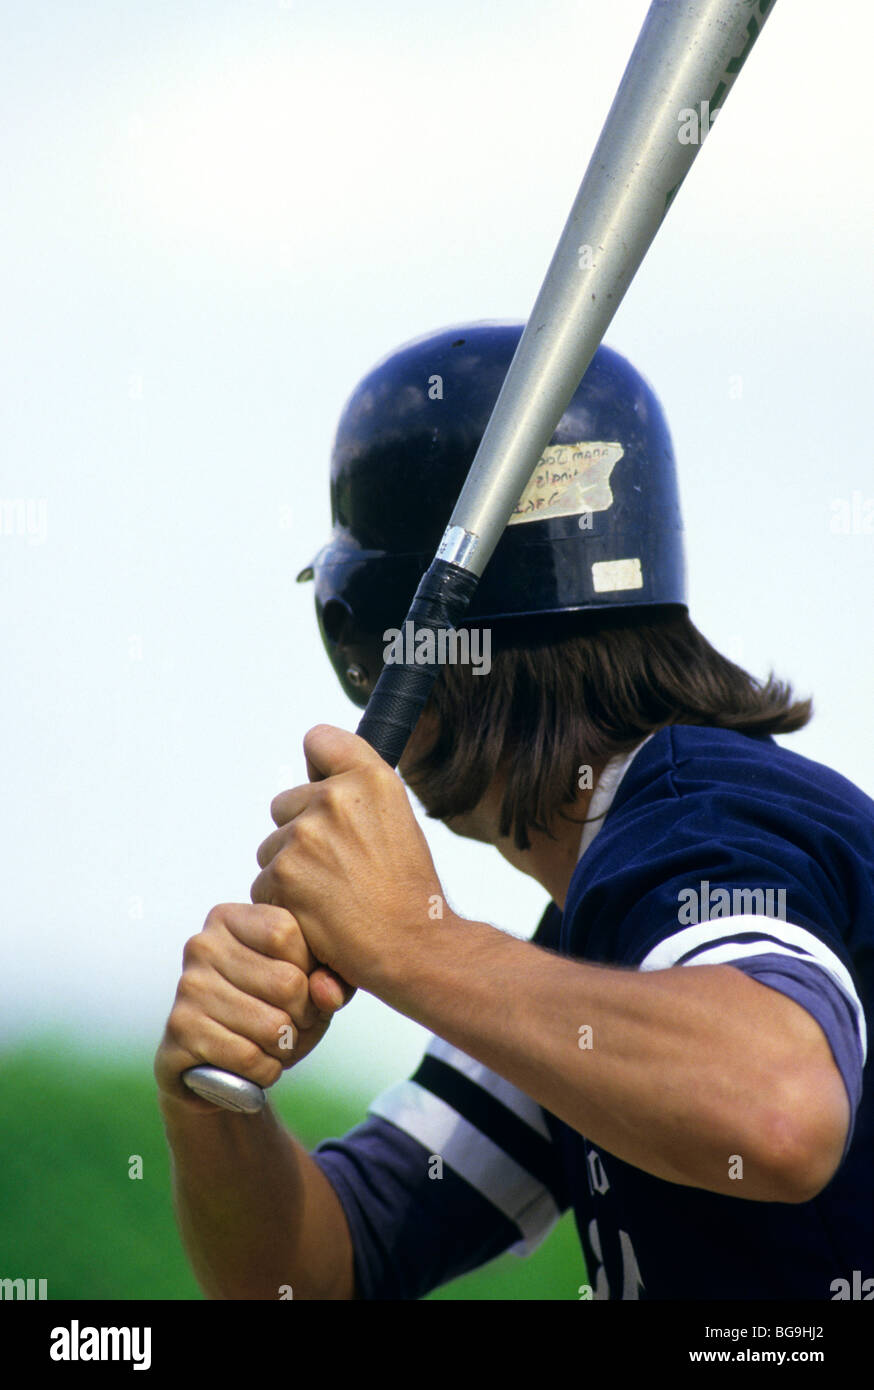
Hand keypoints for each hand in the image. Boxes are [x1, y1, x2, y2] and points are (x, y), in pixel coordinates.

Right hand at [155, 902, 353, 1111]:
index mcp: (229, 918)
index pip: (287, 932)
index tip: (305, 986)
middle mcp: (203, 946)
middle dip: (305, 1017)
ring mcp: (188, 987)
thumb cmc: (269, 1014)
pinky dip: (265, 1071)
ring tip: (274, 1045)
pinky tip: (256, 1066)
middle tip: (294, 1026)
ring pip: (272, 1025)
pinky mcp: (180, 1030)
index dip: (311, 968)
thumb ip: (329, 979)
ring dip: (285, 1047)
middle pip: (287, 981)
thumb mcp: (308, 988)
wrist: (216, 1071)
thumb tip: (326, 993)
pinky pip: (248, 1056)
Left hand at [251, 724, 448, 991]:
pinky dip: (283, 902)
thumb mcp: (396, 818)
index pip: (318, 740)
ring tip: (333, 894)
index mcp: (371, 778)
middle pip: (285, 804)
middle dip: (301, 834)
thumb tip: (316, 777)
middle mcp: (336, 797)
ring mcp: (305, 835)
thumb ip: (356, 788)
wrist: (411, 945)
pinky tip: (318, 915)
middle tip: (341, 867)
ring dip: (290, 871)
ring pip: (271, 847)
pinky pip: (263, 883)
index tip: (328, 790)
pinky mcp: (283, 874)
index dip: (319, 769)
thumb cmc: (405, 889)